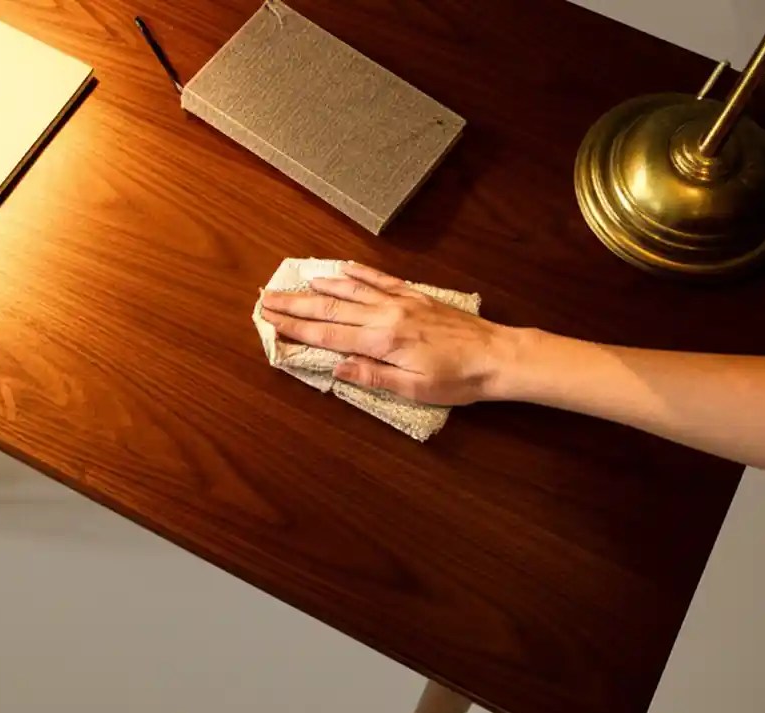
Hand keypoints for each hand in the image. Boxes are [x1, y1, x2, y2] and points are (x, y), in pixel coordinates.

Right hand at [259, 263, 518, 405]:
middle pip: (331, 310)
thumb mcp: (414, 389)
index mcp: (383, 341)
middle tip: (267, 300)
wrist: (497, 356)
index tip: (271, 322)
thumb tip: (338, 368)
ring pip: (351, 291)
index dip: (297, 329)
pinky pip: (380, 280)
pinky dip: (358, 274)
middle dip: (296, 306)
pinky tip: (341, 269)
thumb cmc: (458, 379)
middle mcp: (387, 315)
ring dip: (319, 288)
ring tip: (294, 284)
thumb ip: (373, 376)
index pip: (329, 335)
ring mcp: (401, 302)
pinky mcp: (415, 296)